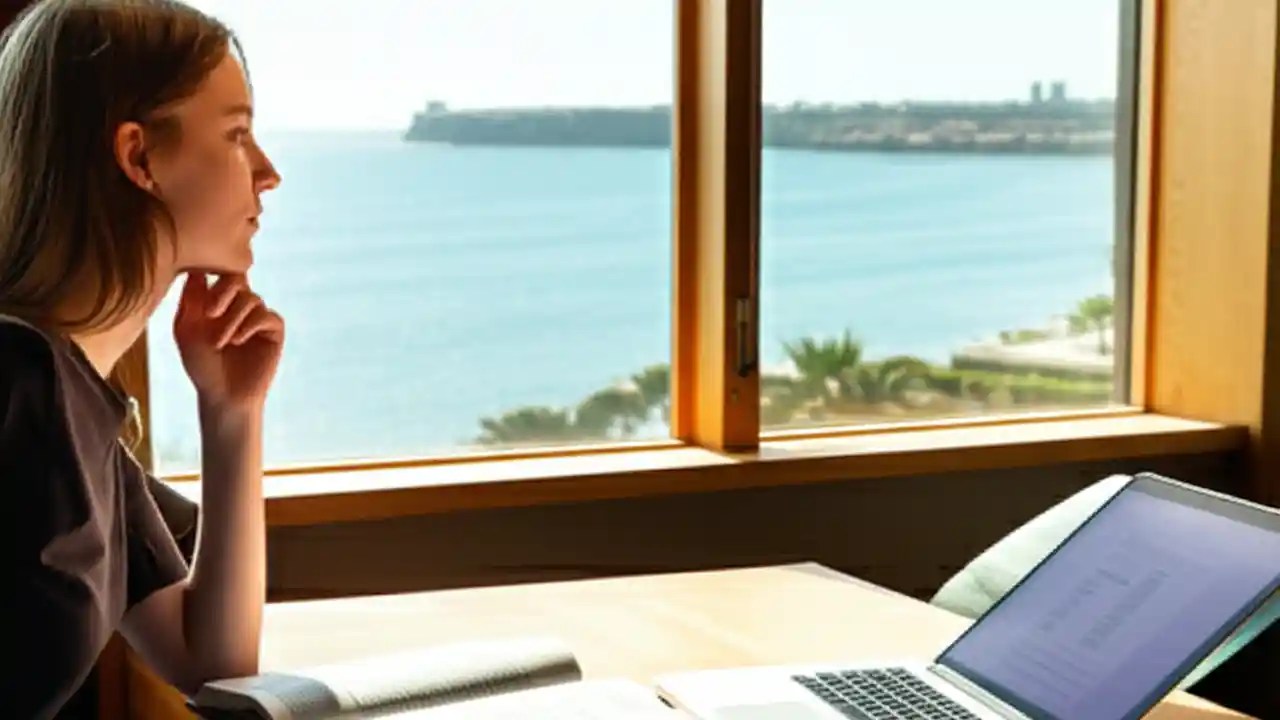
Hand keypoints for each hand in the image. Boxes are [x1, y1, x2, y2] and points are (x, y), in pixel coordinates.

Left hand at [174, 272, 284, 411]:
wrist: (222, 395)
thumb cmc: (201, 364)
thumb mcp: (186, 329)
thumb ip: (190, 299)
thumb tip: (194, 267)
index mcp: (217, 299)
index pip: (217, 271)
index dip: (210, 270)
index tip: (198, 286)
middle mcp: (240, 303)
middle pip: (237, 276)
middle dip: (223, 292)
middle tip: (209, 314)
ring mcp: (258, 315)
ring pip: (251, 299)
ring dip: (232, 319)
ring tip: (220, 342)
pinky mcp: (274, 330)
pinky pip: (267, 316)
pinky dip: (250, 326)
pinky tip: (238, 341)